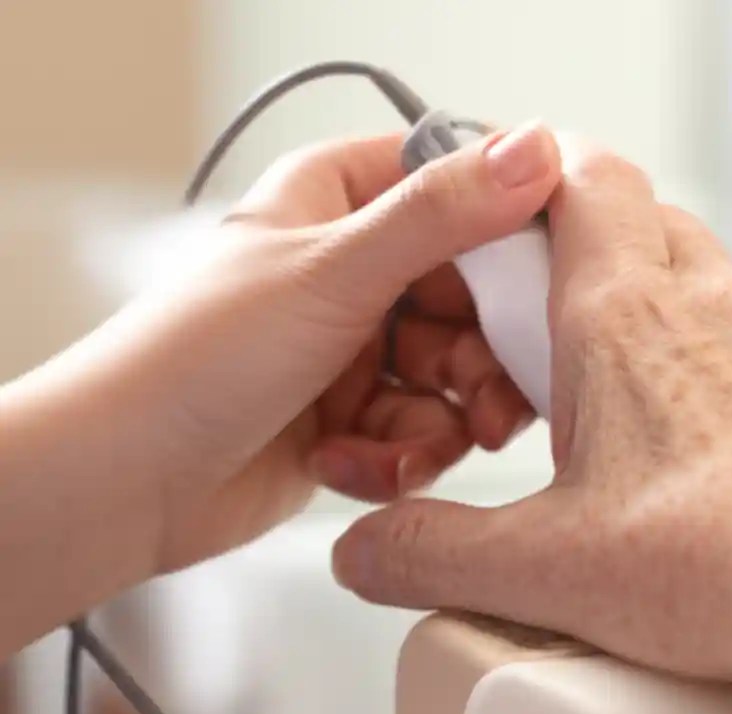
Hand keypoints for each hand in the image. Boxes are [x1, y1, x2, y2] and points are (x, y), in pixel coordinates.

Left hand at [136, 124, 561, 568]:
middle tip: (494, 402)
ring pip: (457, 372)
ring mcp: (355, 342)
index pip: (458, 188)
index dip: (510, 234)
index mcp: (339, 198)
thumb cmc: (195, 360)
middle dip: (483, 358)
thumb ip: (441, 214)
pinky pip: (423, 426)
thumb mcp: (334, 272)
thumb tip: (533, 151)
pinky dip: (399, 453)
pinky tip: (351, 464)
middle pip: (474, 296)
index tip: (546, 281)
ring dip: (441, 420)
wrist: (124, 484)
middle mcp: (353, 265)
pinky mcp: (356, 413)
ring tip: (403, 444)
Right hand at [331, 141, 731, 698]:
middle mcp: (713, 306)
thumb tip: (378, 551)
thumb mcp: (546, 568)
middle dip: (590, 254)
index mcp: (623, 321)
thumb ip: (436, 551)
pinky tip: (726, 452)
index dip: (532, 188)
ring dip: (667, 317)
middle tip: (554, 346)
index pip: (574, 181)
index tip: (501, 243)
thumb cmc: (730, 559)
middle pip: (642, 219)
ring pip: (713, 279)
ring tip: (637, 418)